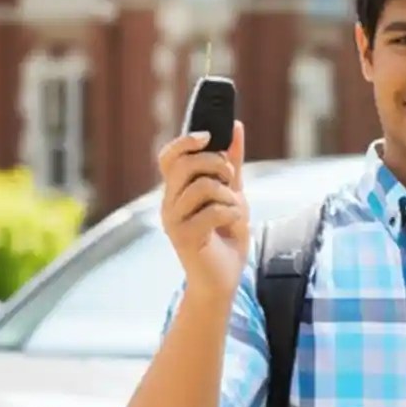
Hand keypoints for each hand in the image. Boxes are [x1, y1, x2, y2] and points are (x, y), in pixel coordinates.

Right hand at [157, 122, 249, 301]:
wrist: (223, 280)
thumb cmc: (225, 238)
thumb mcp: (232, 193)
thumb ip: (232, 163)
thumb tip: (236, 126)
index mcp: (177, 190)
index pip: (169, 156)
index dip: (186, 141)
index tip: (208, 136)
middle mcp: (169, 203)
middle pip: (184, 164)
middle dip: (216, 164)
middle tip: (230, 180)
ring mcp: (173, 220)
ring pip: (202, 186)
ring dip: (229, 194)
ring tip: (234, 209)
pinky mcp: (183, 237)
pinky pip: (212, 210)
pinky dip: (231, 213)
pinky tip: (233, 224)